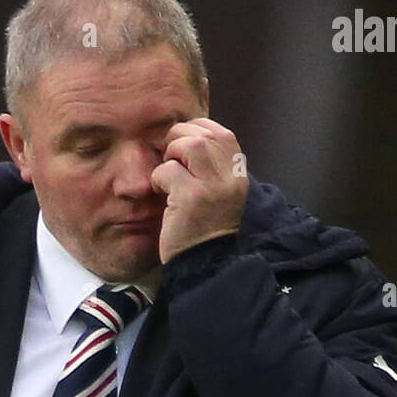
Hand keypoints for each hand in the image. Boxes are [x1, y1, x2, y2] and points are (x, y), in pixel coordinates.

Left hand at [151, 117, 248, 265]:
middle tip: (170, 161)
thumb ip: (212, 166)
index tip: (182, 149)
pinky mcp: (191, 198)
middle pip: (202, 133)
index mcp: (238, 173)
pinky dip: (158, 178)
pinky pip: (167, 170)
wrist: (205, 264)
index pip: (219, 132)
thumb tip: (185, 137)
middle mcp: (230, 176)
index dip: (196, 132)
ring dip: (170, 155)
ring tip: (168, 177)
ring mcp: (212, 186)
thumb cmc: (205, 228)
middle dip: (179, 140)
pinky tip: (162, 194)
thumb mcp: (220, 194)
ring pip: (188, 144)